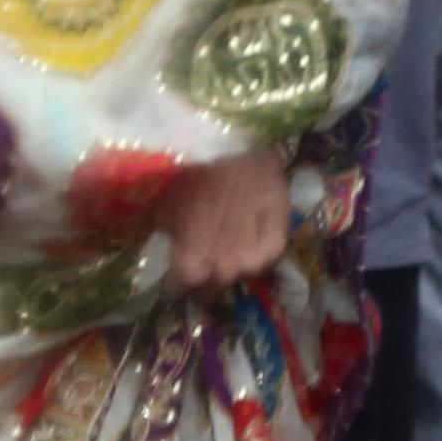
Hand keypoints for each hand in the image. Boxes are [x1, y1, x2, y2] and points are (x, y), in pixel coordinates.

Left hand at [168, 146, 292, 290]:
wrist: (238, 148)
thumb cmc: (195, 174)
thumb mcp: (166, 206)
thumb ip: (166, 238)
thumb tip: (163, 249)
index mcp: (191, 266)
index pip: (179, 292)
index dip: (175, 285)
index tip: (174, 278)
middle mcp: (223, 272)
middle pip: (211, 290)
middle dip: (204, 281)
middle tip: (201, 264)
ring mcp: (254, 263)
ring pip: (240, 276)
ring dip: (231, 266)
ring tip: (227, 247)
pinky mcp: (278, 247)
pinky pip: (264, 261)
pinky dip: (256, 254)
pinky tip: (250, 238)